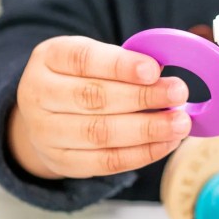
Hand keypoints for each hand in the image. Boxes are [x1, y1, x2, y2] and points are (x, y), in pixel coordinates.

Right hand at [9, 36, 190, 179]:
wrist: (46, 113)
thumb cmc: (81, 77)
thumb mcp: (94, 57)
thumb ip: (124, 62)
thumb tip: (165, 73)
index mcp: (50, 57)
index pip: (84, 59)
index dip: (120, 65)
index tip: (154, 70)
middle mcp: (39, 93)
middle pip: (94, 98)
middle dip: (142, 98)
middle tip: (178, 94)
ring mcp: (46, 131)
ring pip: (100, 133)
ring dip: (147, 130)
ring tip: (179, 123)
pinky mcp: (62, 161)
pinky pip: (105, 162)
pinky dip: (141, 153)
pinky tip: (166, 143)